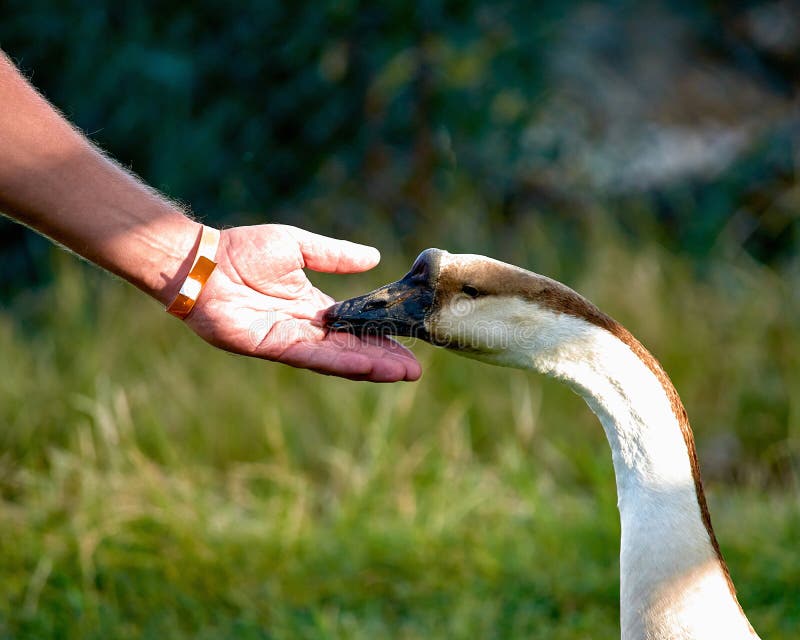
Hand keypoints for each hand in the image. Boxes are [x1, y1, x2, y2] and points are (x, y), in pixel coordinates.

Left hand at [184, 224, 421, 381]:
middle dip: (382, 359)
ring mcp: (290, 339)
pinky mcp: (272, 346)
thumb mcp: (298, 246)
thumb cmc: (243, 250)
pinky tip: (364, 366)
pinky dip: (338, 362)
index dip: (381, 337)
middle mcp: (306, 328)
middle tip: (414, 371)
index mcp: (314, 306)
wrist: (204, 261)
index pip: (355, 326)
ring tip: (400, 373)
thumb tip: (373, 257)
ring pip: (336, 357)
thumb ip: (334, 255)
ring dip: (368, 366)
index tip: (410, 344)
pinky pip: (311, 356)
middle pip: (351, 348)